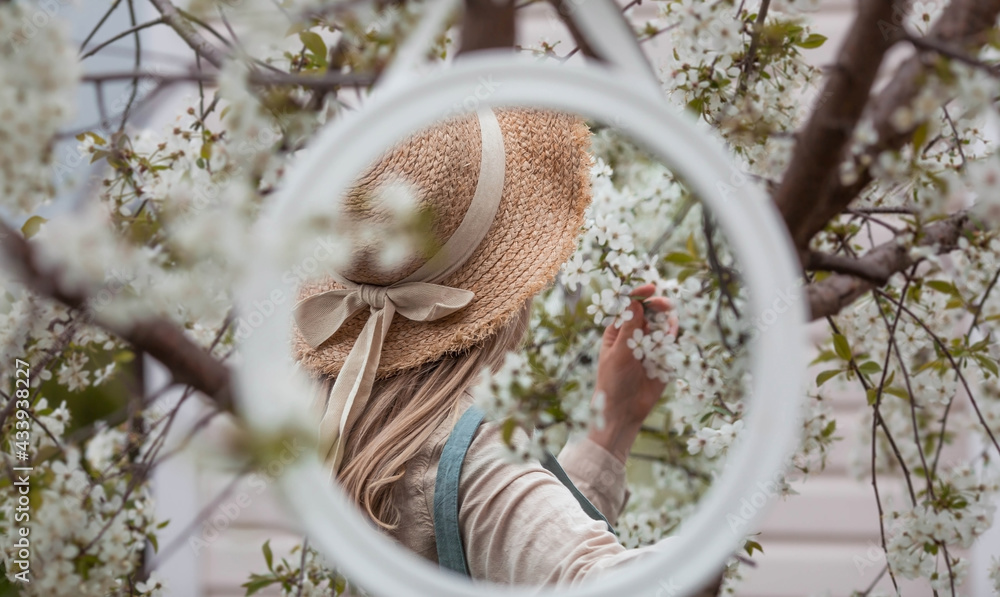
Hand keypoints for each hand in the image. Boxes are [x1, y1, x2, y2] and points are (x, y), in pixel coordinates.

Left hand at [586, 283, 676, 463]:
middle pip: (648, 312)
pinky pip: (670, 342)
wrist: (624, 410)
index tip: (650, 287)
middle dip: (657, 305)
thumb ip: (629, 328)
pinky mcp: (662, 358)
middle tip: (665, 305)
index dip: (639, 294)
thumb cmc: (613, 381)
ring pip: (661, 325)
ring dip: (666, 320)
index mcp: (617, 330)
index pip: (629, 306)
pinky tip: (672, 336)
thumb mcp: (619, 352)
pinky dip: (672, 337)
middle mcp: (634, 334)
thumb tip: (635, 301)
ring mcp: (649, 346)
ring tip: (669, 322)